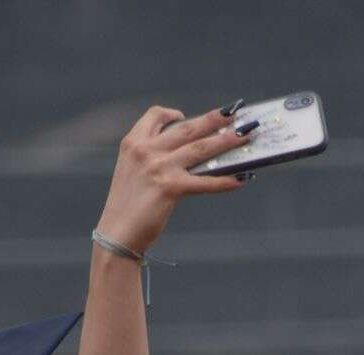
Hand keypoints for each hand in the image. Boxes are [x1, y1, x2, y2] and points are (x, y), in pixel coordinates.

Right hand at [94, 106, 249, 253]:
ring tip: (246, 135)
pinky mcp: (170, 187)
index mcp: (132, 143)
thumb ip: (151, 158)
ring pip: (201, 148)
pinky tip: (242, 179)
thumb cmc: (126, 207)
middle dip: (214, 119)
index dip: (171, 113)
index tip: (183, 116)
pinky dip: (226, 181)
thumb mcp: (132, 173)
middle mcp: (145, 150)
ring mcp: (158, 167)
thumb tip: (189, 154)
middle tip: (235, 112)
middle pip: (187, 128)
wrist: (117, 234)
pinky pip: (206, 182)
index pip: (154, 115)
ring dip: (227, 141)